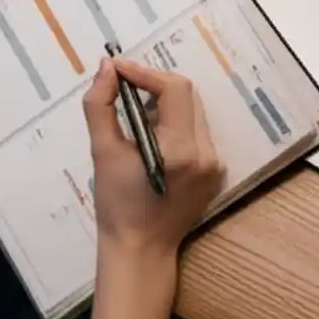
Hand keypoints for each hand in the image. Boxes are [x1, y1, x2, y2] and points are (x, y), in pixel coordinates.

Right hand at [82, 57, 224, 260]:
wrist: (141, 249)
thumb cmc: (117, 204)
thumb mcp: (102, 152)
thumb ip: (101, 105)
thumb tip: (108, 68)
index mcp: (180, 149)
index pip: (174, 89)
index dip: (145, 73)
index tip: (118, 69)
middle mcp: (206, 153)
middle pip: (187, 97)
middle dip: (155, 86)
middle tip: (125, 89)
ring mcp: (216, 164)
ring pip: (194, 112)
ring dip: (166, 105)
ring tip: (136, 114)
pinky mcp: (217, 172)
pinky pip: (198, 133)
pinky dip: (176, 125)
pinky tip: (154, 138)